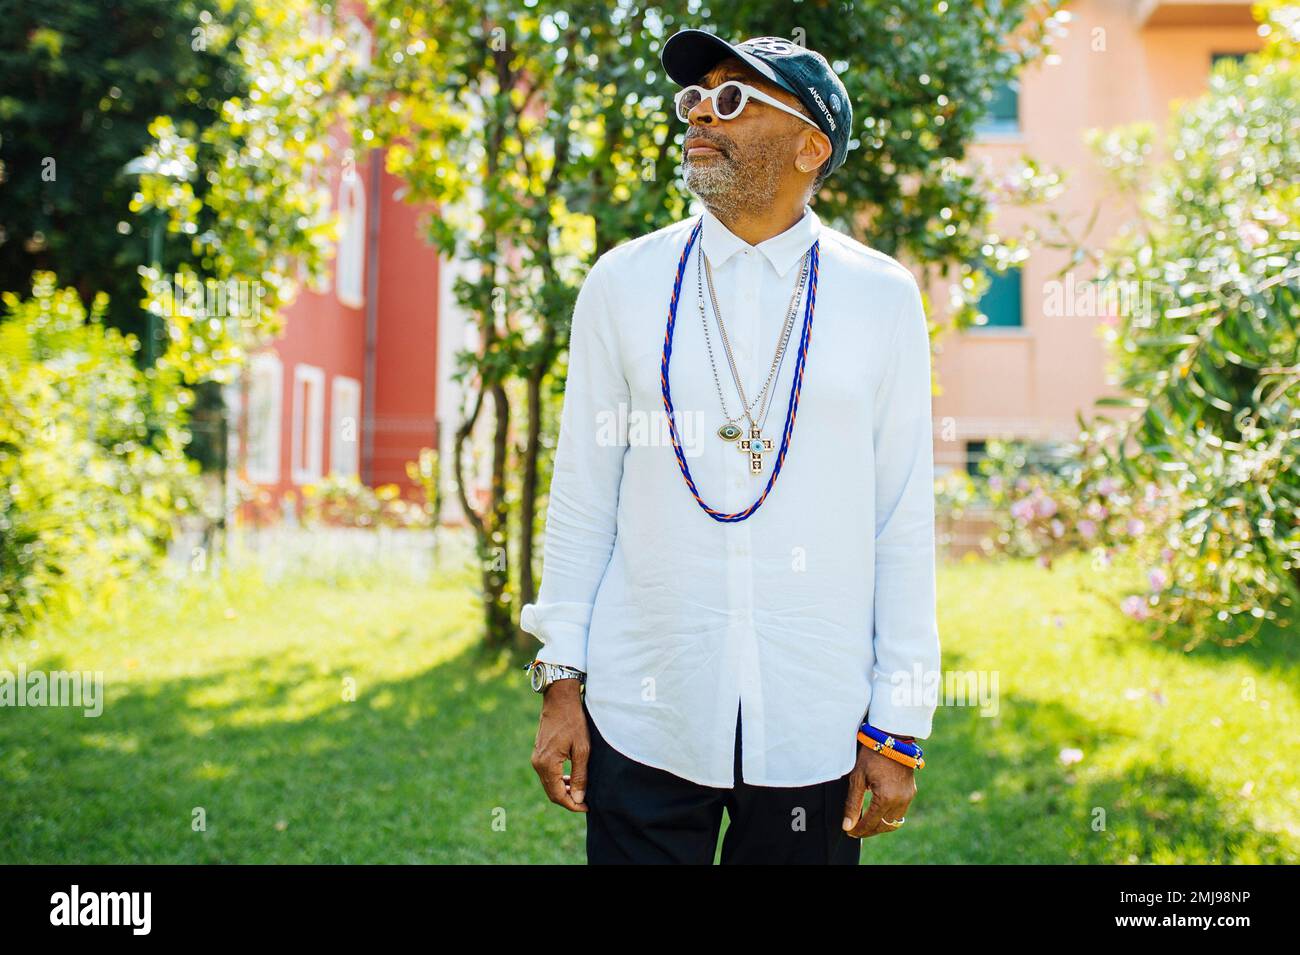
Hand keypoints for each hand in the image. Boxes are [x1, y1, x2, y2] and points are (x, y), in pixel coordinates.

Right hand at [530, 679, 588, 812]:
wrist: (559, 699)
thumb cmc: (573, 721)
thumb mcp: (582, 748)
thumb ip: (580, 775)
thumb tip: (578, 799)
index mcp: (547, 764)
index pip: (558, 795)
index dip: (572, 805)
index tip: (587, 807)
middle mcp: (538, 763)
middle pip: (551, 792)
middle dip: (568, 800)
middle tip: (585, 802)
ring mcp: (536, 758)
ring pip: (549, 784)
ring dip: (564, 790)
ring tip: (581, 790)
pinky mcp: (539, 753)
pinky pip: (547, 774)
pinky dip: (559, 780)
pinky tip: (572, 778)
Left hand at [841, 740, 916, 837]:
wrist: (892, 738)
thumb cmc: (871, 755)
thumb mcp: (857, 778)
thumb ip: (852, 804)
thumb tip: (847, 826)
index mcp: (886, 798)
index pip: (870, 823)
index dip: (858, 830)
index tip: (848, 832)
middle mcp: (900, 801)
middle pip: (883, 826)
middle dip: (868, 831)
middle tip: (854, 830)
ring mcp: (908, 797)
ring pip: (893, 822)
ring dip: (879, 825)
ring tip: (864, 824)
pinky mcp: (911, 793)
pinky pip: (900, 812)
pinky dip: (888, 816)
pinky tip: (876, 813)